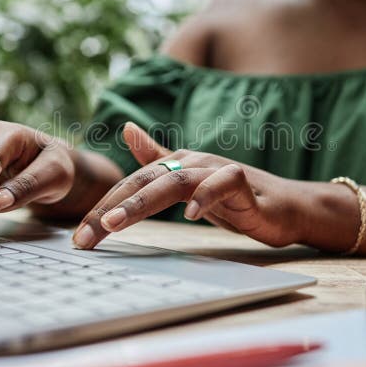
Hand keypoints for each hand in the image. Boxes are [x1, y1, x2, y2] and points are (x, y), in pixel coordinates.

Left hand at [72, 122, 301, 249]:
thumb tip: (127, 128)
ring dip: (142, 202)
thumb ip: (158, 159)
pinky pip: (224, 184)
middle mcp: (193, 162)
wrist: (286, 206)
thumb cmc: (236, 198)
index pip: (131, 184)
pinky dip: (207, 197)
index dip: (103, 207)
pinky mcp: (245, 183)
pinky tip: (191, 216)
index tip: (79, 237)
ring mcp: (218, 170)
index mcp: (176, 165)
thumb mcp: (190, 183)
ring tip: (114, 223)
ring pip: (176, 181)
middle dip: (110, 208)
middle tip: (84, 237)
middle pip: (145, 181)